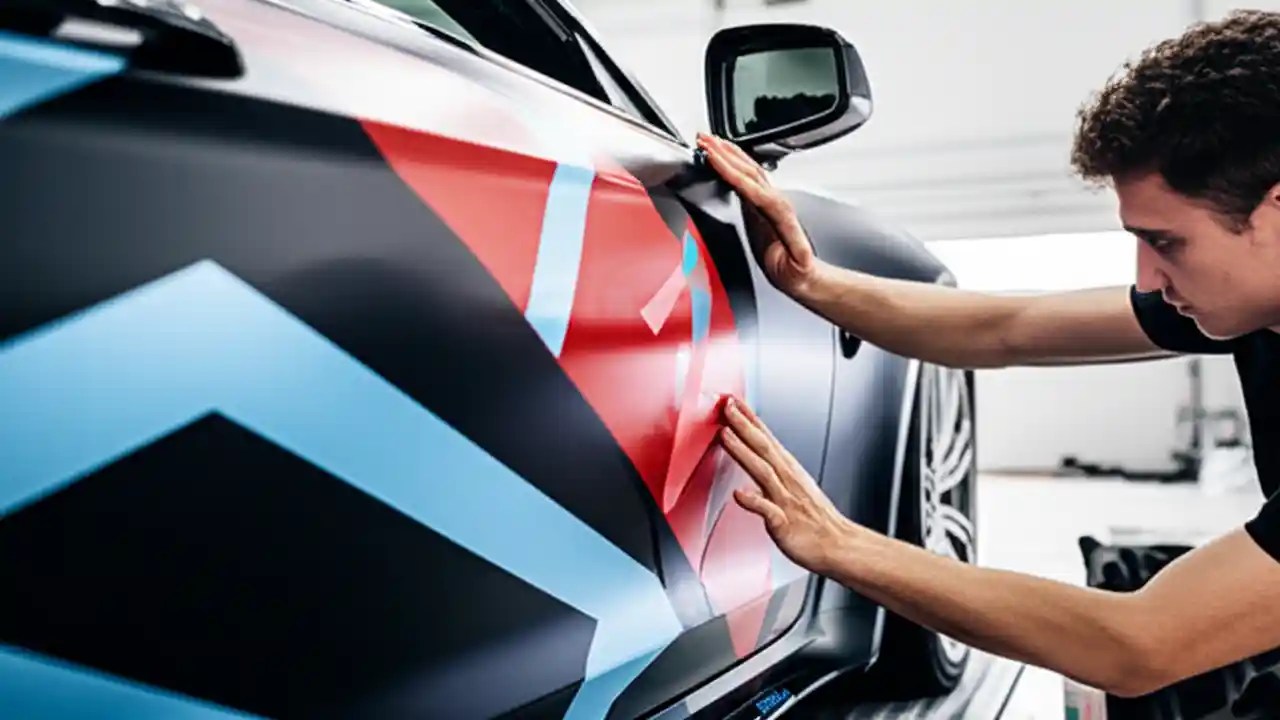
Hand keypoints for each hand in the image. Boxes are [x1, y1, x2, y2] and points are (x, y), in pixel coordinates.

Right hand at [696, 133, 819, 296]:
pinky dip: (732, 165)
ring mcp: (768, 201)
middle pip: (747, 170)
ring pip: (747, 169)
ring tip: (710, 141)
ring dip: (728, 153)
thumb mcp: (798, 262)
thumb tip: (795, 244)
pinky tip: (723, 160)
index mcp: (778, 212)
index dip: (730, 169)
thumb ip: (796, 250)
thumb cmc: (797, 269)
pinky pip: (746, 179)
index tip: (713, 156)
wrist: (803, 273)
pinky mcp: (761, 205)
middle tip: (704, 139)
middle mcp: (774, 201)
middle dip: (724, 153)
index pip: (750, 184)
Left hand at [720, 396, 856, 574]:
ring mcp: (786, 501)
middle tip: (727, 406)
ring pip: (763, 471)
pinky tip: (739, 494)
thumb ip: (774, 471)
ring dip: (743, 452)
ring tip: (726, 435)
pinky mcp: (785, 524)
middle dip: (744, 426)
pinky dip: (754, 501)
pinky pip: (768, 511)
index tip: (734, 402)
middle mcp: (787, 481)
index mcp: (789, 472)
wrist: (839, 546)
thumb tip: (758, 456)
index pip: (767, 439)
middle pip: (763, 448)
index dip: (750, 420)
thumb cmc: (816, 520)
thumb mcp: (795, 487)